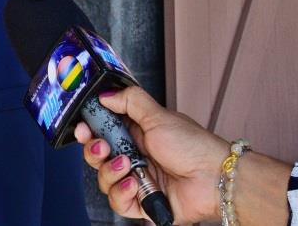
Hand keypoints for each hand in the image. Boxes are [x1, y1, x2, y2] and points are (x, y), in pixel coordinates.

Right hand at [74, 86, 228, 223]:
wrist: (214, 178)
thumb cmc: (193, 146)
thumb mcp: (158, 116)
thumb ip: (130, 101)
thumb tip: (106, 94)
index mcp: (134, 135)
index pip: (100, 132)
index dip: (88, 131)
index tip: (82, 128)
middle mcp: (132, 157)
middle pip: (96, 157)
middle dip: (94, 151)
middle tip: (102, 147)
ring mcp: (136, 181)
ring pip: (104, 180)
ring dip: (111, 172)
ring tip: (128, 166)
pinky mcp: (141, 203)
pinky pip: (118, 202)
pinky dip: (122, 193)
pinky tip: (135, 185)